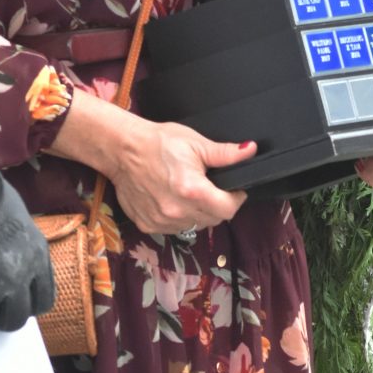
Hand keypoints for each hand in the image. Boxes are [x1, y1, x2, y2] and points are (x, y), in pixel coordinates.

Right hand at [109, 117, 251, 236]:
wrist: (122, 150)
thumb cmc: (158, 142)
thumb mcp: (195, 143)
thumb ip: (225, 153)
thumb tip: (250, 150)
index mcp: (192, 190)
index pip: (229, 210)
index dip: (236, 198)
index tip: (234, 189)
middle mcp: (178, 211)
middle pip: (214, 220)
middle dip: (218, 205)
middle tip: (211, 187)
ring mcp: (162, 221)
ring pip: (195, 226)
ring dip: (199, 213)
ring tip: (189, 192)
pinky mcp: (148, 225)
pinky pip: (174, 229)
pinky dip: (179, 218)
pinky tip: (172, 200)